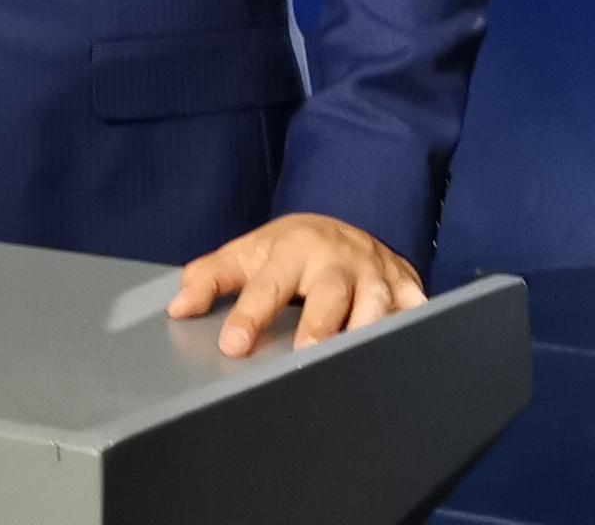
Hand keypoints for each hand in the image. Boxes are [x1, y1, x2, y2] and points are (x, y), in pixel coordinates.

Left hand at [168, 212, 427, 355]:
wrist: (342, 228)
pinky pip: (416, 309)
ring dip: (368, 332)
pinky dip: (415, 327)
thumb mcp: (248, 254)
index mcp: (293, 249)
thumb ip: (210, 277)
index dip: (250, 315)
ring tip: (353, 366)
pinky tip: (406, 352)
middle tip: (305, 356)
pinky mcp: (406, 287)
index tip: (234, 345)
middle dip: (320, 325)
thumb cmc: (289, 252)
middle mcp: (338, 259)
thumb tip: (178, 308)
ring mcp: (376, 273)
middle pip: (331, 294)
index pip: (268, 285)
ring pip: (378, 305)